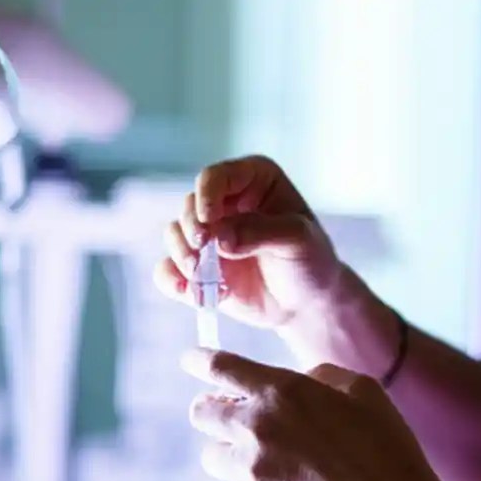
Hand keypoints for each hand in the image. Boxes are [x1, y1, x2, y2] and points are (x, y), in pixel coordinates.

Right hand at [155, 155, 349, 329]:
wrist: (307, 303)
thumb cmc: (311, 261)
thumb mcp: (298, 240)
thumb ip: (261, 233)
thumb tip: (220, 240)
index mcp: (252, 181)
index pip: (215, 177)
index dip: (206, 196)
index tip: (209, 222)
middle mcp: (224, 203)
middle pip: (190, 206)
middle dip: (191, 230)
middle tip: (202, 251)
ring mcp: (208, 236)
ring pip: (175, 234)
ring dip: (182, 255)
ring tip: (201, 278)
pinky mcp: (198, 267)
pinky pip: (169, 269)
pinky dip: (174, 281)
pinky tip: (192, 294)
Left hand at [183, 349, 448, 480]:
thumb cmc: (384, 443)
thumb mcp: (361, 388)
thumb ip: (318, 377)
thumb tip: (296, 382)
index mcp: (280, 389)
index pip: (218, 366)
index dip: (198, 361)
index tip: (191, 361)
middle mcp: (256, 424)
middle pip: (199, 413)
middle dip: (213, 412)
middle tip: (236, 418)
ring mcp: (252, 466)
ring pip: (211, 457)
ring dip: (230, 456)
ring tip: (264, 460)